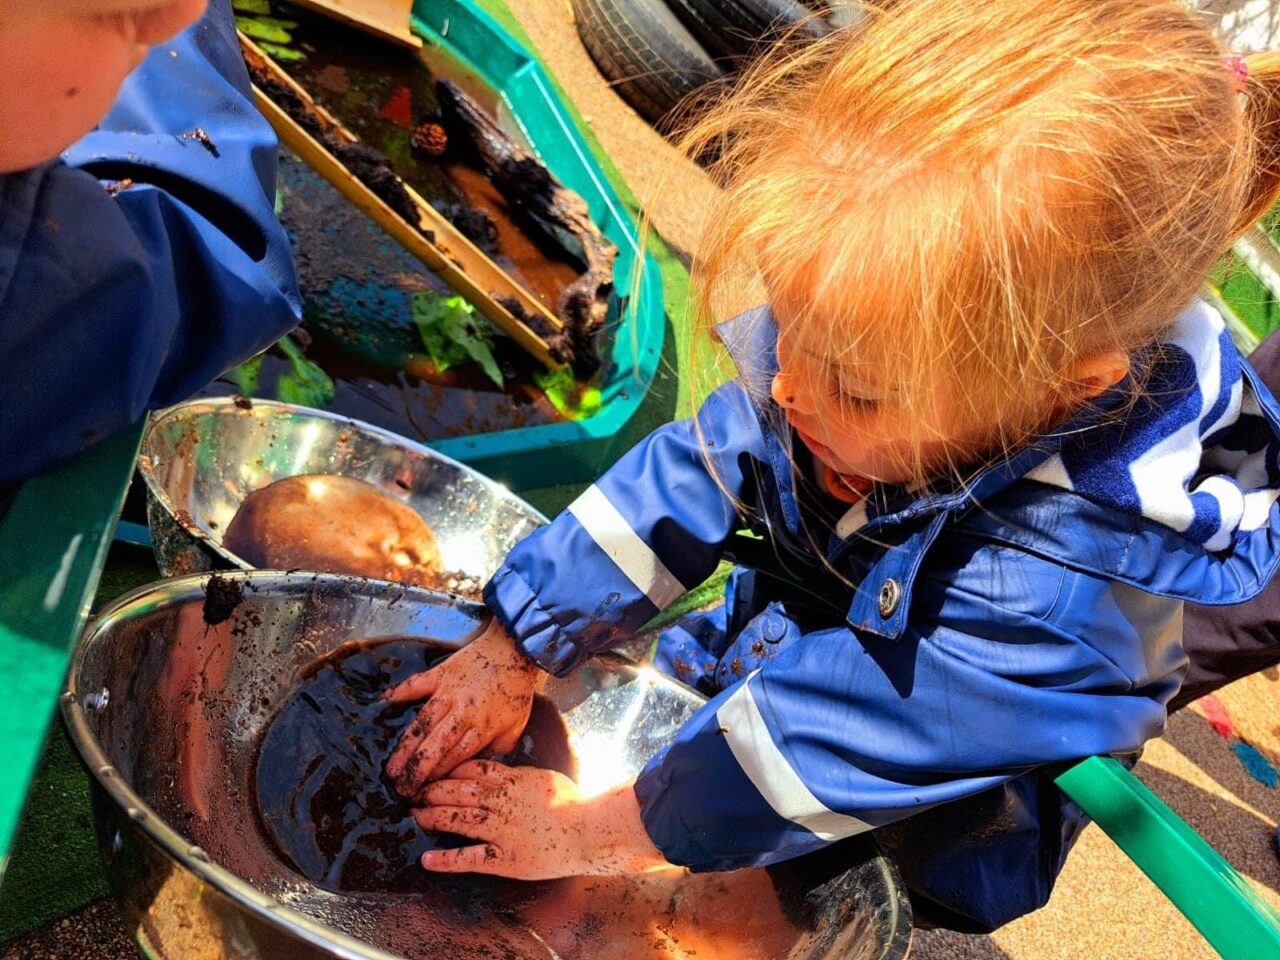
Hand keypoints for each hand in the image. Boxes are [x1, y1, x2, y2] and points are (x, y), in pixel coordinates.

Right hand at [384, 620, 539, 795]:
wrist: (515, 650)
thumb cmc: (516, 691)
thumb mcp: (514, 727)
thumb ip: (496, 749)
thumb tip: (476, 767)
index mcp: (482, 727)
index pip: (454, 759)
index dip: (438, 778)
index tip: (425, 793)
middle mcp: (462, 712)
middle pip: (434, 747)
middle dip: (416, 771)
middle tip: (401, 790)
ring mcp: (448, 692)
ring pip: (422, 724)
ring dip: (405, 747)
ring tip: (391, 768)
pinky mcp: (440, 674)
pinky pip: (416, 684)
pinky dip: (400, 692)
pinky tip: (383, 703)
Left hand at [412, 760, 670, 879]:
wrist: (590, 829)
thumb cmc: (574, 802)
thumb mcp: (544, 776)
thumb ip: (521, 774)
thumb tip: (507, 769)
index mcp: (512, 780)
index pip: (472, 769)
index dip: (450, 770)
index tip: (436, 771)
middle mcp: (500, 802)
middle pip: (458, 791)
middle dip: (433, 790)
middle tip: (415, 791)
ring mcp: (500, 830)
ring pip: (458, 819)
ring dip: (433, 817)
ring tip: (415, 816)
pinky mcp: (504, 858)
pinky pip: (470, 858)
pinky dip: (447, 860)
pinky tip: (427, 860)